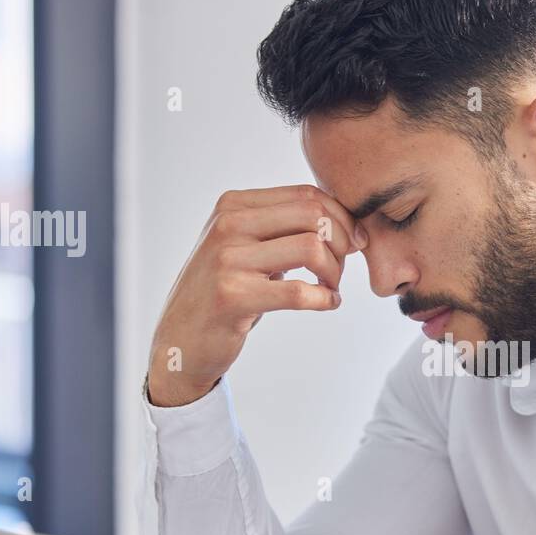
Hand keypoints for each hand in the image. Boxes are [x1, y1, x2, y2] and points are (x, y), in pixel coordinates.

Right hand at [146, 185, 366, 406]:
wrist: (180, 339)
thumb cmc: (225, 292)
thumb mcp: (246, 247)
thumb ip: (282, 227)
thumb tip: (343, 218)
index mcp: (234, 205)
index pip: (307, 195)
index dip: (342, 217)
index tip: (355, 241)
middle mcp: (228, 224)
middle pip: (314, 216)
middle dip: (342, 243)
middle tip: (340, 269)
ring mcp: (228, 259)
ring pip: (312, 248)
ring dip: (334, 272)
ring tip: (330, 288)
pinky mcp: (233, 296)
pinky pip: (298, 291)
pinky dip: (325, 298)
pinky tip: (327, 303)